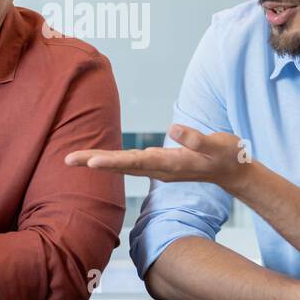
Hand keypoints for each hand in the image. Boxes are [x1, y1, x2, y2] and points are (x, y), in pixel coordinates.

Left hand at [65, 124, 252, 193]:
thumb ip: (196, 139)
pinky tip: (96, 160)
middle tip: (66, 160)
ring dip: (98, 162)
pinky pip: (129, 162)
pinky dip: (111, 161)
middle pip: (121, 165)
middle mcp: (159, 168)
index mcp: (170, 164)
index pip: (135, 162)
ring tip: (73, 159)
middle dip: (93, 162)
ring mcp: (158, 167)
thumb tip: (173, 129)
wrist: (232, 171)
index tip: (90, 161)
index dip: (112, 161)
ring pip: (123, 164)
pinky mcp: (159, 163)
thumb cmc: (227, 155)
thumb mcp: (217, 145)